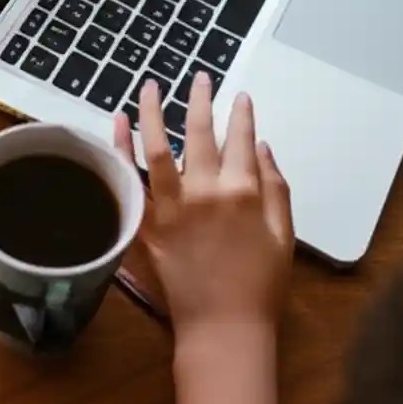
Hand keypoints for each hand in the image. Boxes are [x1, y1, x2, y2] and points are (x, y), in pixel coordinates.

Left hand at [113, 73, 292, 332]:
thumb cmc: (260, 286)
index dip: (241, 113)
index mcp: (242, 192)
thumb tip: (262, 146)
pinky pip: (128, 178)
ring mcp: (170, 206)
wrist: (223, 327)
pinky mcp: (146, 224)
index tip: (240, 96)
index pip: (241, 138)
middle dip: (200, 98)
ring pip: (157, 146)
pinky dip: (120, 147)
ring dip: (153, 110)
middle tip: (198, 76)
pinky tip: (118, 122)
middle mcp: (204, 191)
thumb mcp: (284, 235)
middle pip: (199, 132)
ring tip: (150, 85)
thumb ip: (276, 188)